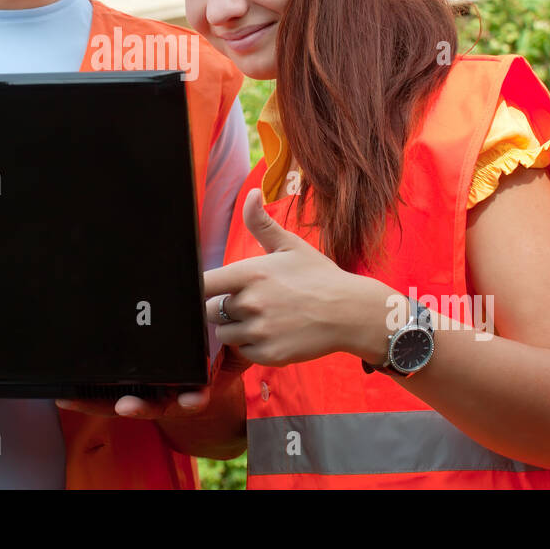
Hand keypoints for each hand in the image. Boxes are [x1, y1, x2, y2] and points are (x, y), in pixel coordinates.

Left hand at [55, 341, 253, 419]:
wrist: (202, 366)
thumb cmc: (215, 359)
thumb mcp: (230, 355)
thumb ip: (232, 348)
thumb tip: (234, 333)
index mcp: (194, 386)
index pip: (194, 395)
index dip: (192, 397)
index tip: (192, 398)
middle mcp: (168, 395)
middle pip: (152, 404)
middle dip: (138, 407)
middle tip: (126, 406)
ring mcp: (146, 394)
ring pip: (122, 402)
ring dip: (99, 403)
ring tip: (76, 400)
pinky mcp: (128, 388)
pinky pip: (105, 394)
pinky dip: (85, 396)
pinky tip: (64, 395)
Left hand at [203, 188, 393, 366]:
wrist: (350, 313)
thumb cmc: (319, 277)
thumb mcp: (290, 245)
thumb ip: (262, 223)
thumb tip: (251, 194)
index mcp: (251, 274)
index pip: (203, 285)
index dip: (199, 288)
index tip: (205, 289)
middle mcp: (251, 303)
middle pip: (212, 311)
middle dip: (225, 307)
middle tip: (252, 302)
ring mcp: (259, 330)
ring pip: (226, 334)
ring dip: (238, 328)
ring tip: (266, 318)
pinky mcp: (269, 354)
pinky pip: (245, 352)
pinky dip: (254, 346)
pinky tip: (275, 333)